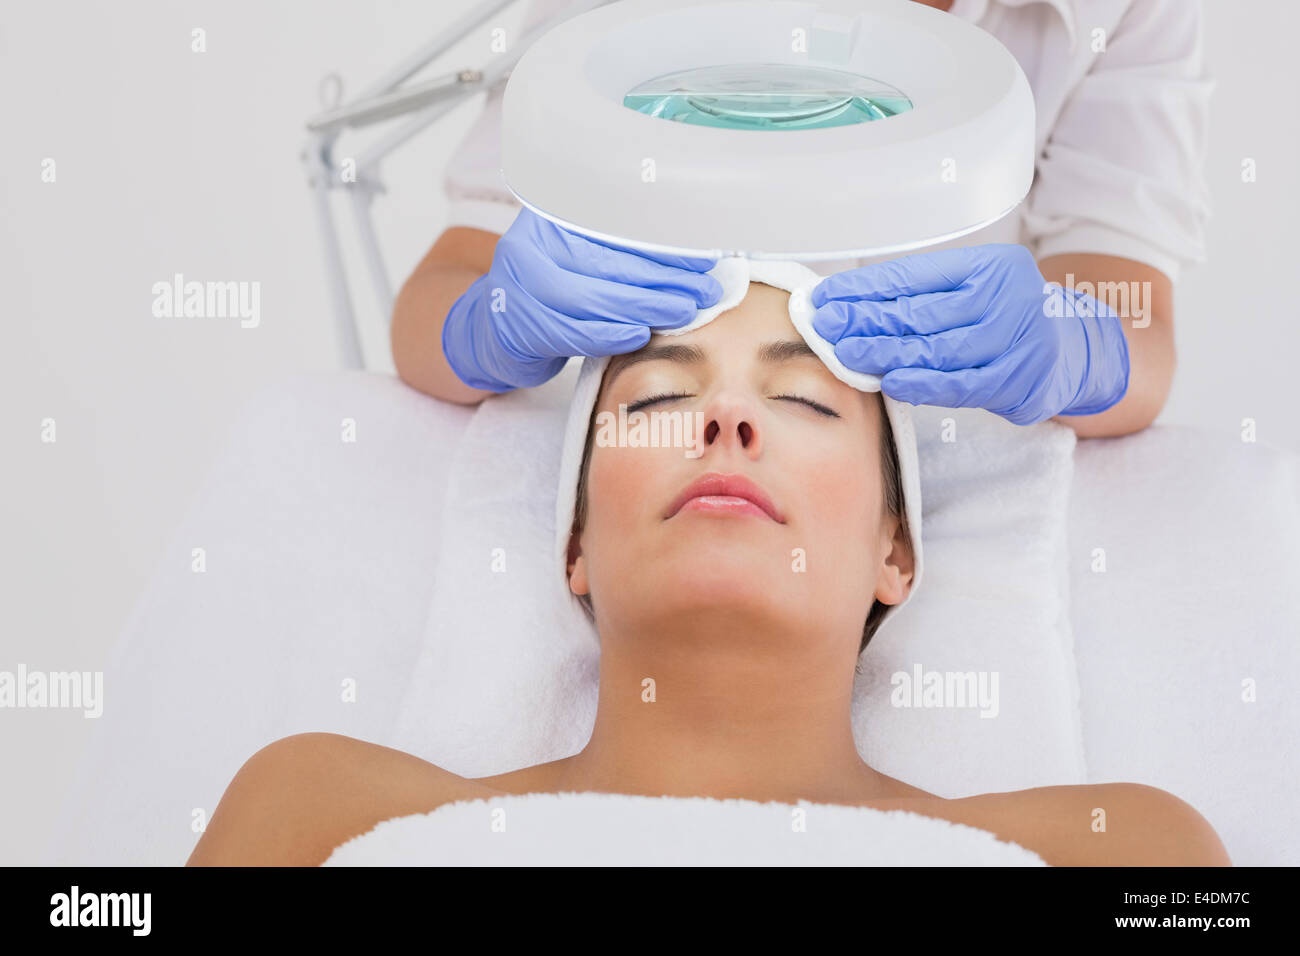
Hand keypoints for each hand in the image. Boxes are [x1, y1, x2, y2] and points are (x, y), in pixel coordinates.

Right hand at [442, 207, 722, 390]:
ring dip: (645, 306)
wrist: (495, 329)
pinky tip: (640, 334)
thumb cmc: (552, 290)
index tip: (702, 257)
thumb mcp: (579, 256)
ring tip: (684, 311)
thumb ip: (622, 249)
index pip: (613, 228)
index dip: (662, 243)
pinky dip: (610, 333)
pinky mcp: (519, 326)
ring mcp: (517, 287)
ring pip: (593, 297)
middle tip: (706, 289)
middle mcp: (527, 245)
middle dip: (665, 277)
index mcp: (547, 218)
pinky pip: (573, 330)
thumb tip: (693, 255)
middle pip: (607, 261)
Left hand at [810, 243, 1129, 424]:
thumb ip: (920, 298)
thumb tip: (844, 305)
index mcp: (987, 265)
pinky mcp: (1020, 379)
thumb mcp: (971, 294)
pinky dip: (924, 384)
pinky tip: (892, 381)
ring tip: (846, 354)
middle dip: (867, 319)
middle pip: (921, 311)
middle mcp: (1006, 295)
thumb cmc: (1004, 321)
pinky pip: (962, 384)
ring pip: (937, 348)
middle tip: (826, 325)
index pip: (914, 276)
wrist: (1073, 352)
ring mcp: (1017, 338)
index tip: (826, 297)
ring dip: (886, 353)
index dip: (865, 288)